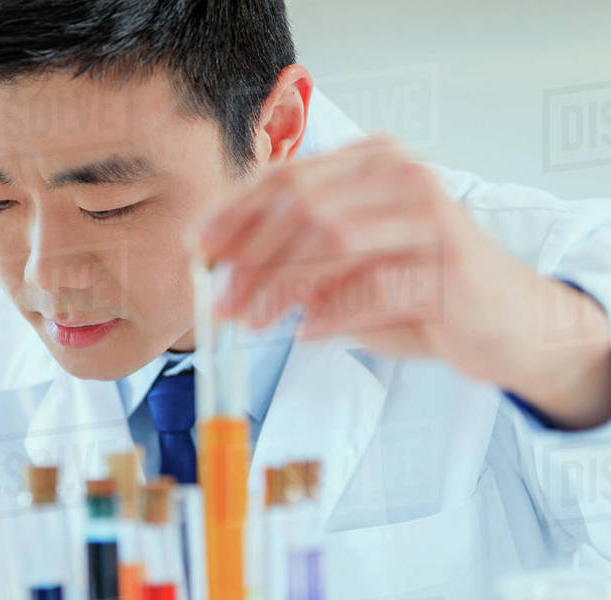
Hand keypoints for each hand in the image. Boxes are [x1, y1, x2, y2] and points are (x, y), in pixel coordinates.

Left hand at [191, 137, 610, 428]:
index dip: (234, 212)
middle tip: (218, 300)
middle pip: (301, 204)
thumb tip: (218, 271)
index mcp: (369, 163)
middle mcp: (399, 176)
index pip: (285, 177)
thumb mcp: (343, 269)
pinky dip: (330, 313)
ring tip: (250, 321)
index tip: (197, 249)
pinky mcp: (449, 264)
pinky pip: (373, 286)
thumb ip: (292, 260)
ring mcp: (428, 215)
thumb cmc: (415, 293)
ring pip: (331, 239)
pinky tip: (305, 334)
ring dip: (278, 286)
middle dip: (249, 255)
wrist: (504, 324)